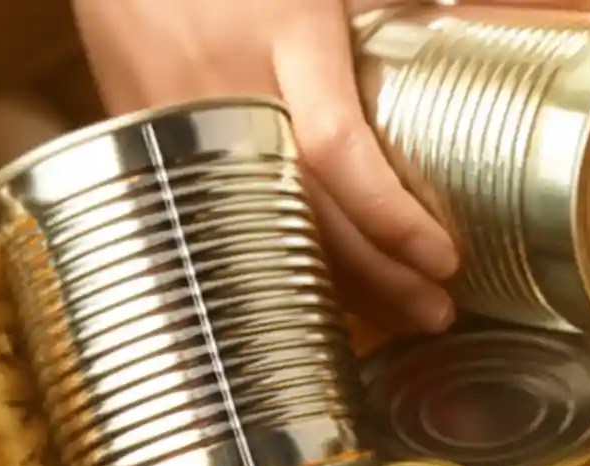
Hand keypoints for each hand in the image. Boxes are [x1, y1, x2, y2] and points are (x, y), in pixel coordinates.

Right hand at [70, 0, 458, 333]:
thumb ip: (370, 24)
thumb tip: (442, 65)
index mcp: (285, 30)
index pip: (340, 149)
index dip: (393, 216)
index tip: (443, 257)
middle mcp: (231, 85)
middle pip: (307, 213)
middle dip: (380, 277)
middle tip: (436, 311)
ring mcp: (181, 122)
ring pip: (263, 231)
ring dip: (335, 284)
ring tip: (396, 313)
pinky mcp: (146, 144)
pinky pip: (220, 218)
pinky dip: (274, 257)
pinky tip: (320, 286)